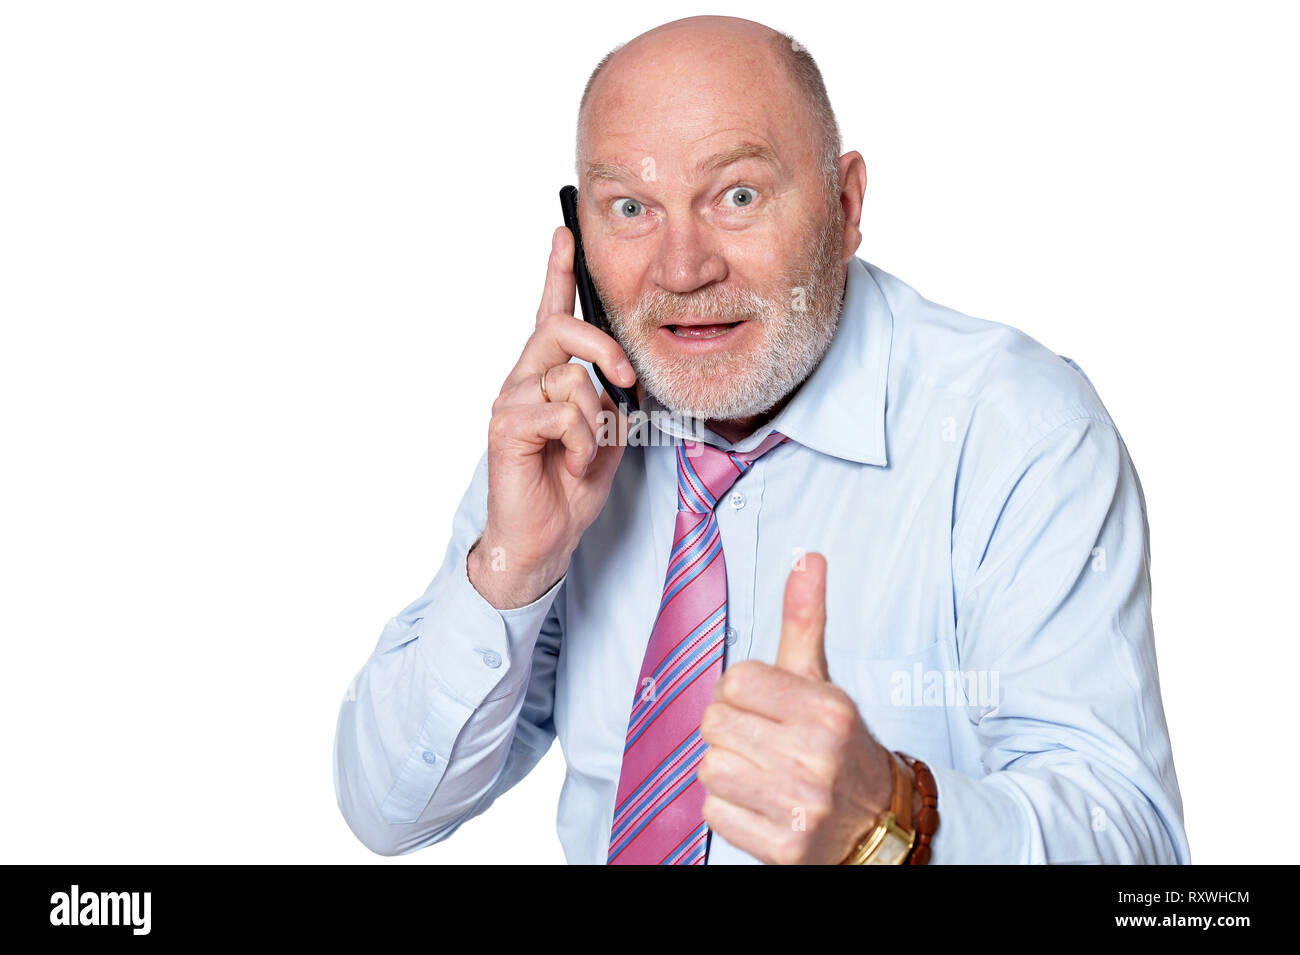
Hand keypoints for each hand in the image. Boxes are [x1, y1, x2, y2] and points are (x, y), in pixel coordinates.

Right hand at [467, 225, 636, 608]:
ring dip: (596, 422)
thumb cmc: (569, 486)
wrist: (543, 538)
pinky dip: (584, 443)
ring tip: (586, 454)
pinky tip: (573, 465)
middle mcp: (523, 380)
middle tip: (625, 380)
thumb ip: (611, 398)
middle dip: (602, 346)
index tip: (565, 231)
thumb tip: (625, 376)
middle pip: (559, 326)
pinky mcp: (506, 426)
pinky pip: (562, 413)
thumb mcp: (607, 434)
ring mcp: (510, 401)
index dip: (558, 271)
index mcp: (547, 377)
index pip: (551, 314)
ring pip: (570, 377)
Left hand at [698, 552, 896, 863]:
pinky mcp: (784, 848)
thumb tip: (807, 557)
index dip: (740, 693)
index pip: (734, 681)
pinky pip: (714, 813)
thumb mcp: (823, 679)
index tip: (763, 706)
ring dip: (728, 770)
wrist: (881, 824)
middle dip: (731, 730)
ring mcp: (801, 807)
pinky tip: (761, 803)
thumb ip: (805, 619)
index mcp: (826, 710)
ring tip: (762, 771)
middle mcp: (816, 758)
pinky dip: (729, 809)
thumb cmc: (840, 743)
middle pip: (715, 724)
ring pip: (710, 768)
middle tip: (762, 740)